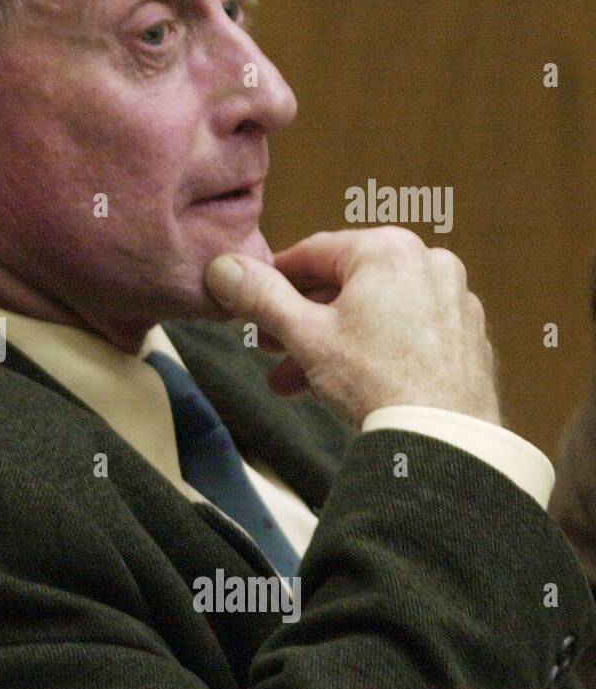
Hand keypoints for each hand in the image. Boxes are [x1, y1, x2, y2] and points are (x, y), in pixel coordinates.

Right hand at [204, 228, 500, 427]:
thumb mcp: (304, 334)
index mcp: (387, 249)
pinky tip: (345, 385)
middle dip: (300, 321)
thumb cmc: (374, 379)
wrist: (443, 439)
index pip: (313, 252)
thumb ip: (260, 296)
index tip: (249, 300)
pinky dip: (372, 351)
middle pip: (345, 285)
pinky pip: (405, 333)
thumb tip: (222, 267)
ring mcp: (453, 300)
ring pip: (374, 313)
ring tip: (296, 380)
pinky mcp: (466, 337)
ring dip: (329, 343)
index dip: (273, 279)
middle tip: (268, 348)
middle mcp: (428, 262)